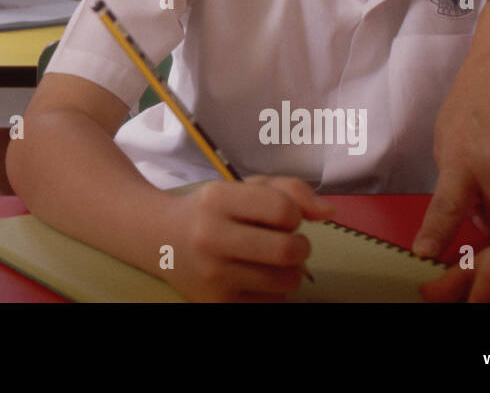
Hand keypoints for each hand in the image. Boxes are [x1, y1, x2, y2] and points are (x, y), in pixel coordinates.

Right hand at [161, 176, 334, 301]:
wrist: (160, 240)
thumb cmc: (213, 210)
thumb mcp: (244, 187)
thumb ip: (290, 189)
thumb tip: (329, 212)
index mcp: (216, 199)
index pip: (282, 209)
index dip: (294, 214)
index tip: (282, 217)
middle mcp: (210, 237)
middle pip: (288, 250)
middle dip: (300, 246)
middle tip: (288, 243)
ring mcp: (212, 274)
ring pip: (287, 281)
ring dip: (291, 271)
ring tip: (273, 261)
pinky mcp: (216, 303)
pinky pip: (273, 303)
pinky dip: (275, 291)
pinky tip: (257, 277)